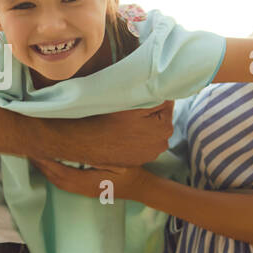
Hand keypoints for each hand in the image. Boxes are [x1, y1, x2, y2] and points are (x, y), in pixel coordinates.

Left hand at [29, 156, 149, 201]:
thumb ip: (101, 157)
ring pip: (57, 181)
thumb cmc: (131, 173)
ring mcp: (82, 190)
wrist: (140, 188)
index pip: (62, 172)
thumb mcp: (120, 163)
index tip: (37, 150)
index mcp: (89, 182)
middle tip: (28, 148)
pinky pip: (63, 181)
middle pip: (55, 178)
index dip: (47, 162)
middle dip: (41, 164)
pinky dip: (52, 172)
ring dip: (45, 169)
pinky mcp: (83, 189)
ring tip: (34, 154)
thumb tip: (83, 149)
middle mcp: (82, 188)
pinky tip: (48, 163)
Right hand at [52, 101, 172, 165]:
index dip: (151, 98)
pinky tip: (120, 134)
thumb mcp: (132, 101)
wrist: (83, 141)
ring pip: (149, 132)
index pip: (166, 104)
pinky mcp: (135, 161)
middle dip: (148, 113)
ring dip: (141, 126)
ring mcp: (148, 156)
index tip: (136, 98)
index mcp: (165, 129)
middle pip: (159, 119)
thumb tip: (168, 91)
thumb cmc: (106, 119)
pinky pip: (139, 143)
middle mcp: (160, 145)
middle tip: (128, 109)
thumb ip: (156, 95)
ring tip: (122, 123)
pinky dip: (132, 138)